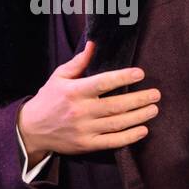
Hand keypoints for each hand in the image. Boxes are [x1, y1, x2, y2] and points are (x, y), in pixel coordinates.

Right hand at [17, 40, 158, 165]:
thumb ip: (78, 62)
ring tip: (154, 109)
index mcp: (74, 92)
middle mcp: (80, 111)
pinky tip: (143, 130)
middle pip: (115, 105)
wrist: (31, 130)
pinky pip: (112, 142)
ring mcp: (84, 130)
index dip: (122, 77)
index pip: (102, 83)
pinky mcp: (86, 145)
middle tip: (156, 94)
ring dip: (139, 117)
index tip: (140, 73)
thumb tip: (94, 44)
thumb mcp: (58, 77)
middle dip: (139, 99)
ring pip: (117, 124)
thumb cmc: (48, 99)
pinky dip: (129, 137)